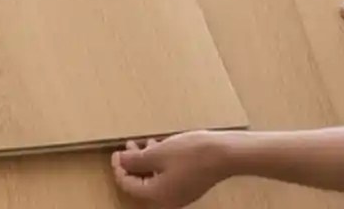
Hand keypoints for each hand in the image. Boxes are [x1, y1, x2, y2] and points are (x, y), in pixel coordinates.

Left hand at [111, 132, 230, 207]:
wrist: (226, 154)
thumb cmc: (192, 154)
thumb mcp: (158, 153)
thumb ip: (134, 160)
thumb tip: (119, 161)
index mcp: (155, 196)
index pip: (128, 184)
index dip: (119, 167)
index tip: (117, 152)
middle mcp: (166, 200)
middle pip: (141, 183)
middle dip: (133, 164)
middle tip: (128, 146)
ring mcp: (179, 194)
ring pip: (154, 178)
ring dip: (146, 161)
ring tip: (144, 143)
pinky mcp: (188, 186)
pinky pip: (166, 177)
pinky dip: (160, 164)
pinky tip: (162, 147)